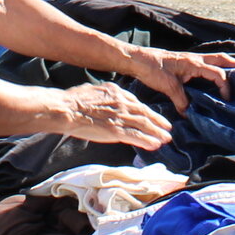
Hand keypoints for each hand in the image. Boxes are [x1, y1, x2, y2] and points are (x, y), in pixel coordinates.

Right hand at [58, 81, 172, 151]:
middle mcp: (122, 103)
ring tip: (166, 138)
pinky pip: (136, 136)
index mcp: (116, 92)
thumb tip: (106, 97)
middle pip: (144, 113)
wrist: (67, 109)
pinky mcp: (116, 131)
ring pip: (144, 125)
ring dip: (157, 132)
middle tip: (168, 127)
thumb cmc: (73, 100)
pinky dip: (147, 141)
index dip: (146, 111)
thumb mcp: (93, 90)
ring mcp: (120, 117)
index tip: (152, 116)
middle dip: (158, 121)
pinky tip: (155, 145)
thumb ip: (104, 94)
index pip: (135, 102)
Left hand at [121, 47, 234, 113]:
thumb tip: (189, 114)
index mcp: (194, 63)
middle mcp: (196, 59)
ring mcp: (192, 60)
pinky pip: (208, 65)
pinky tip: (219, 80)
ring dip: (229, 66)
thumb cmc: (151, 68)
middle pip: (223, 59)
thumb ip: (181, 99)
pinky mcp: (187, 64)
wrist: (137, 59)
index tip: (227, 100)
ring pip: (217, 60)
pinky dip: (217, 70)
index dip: (225, 87)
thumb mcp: (167, 86)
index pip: (218, 74)